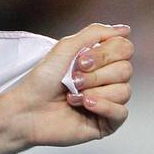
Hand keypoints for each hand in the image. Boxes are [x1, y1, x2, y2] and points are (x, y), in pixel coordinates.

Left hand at [0, 23, 133, 148]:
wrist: (27, 109)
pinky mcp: (106, 123)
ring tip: (72, 96)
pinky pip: (121, 112)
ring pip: (124, 91)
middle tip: (73, 80)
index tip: (81, 60)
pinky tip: (84, 105)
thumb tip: (125, 29)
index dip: (105, 53)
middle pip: (126, 70)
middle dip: (95, 75)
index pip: (124, 49)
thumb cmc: (41, 80)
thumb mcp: (66, 47)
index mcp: (101, 61)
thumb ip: (96, 33)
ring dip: (94, 91)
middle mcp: (107, 80)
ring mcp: (108, 101)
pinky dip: (103, 106)